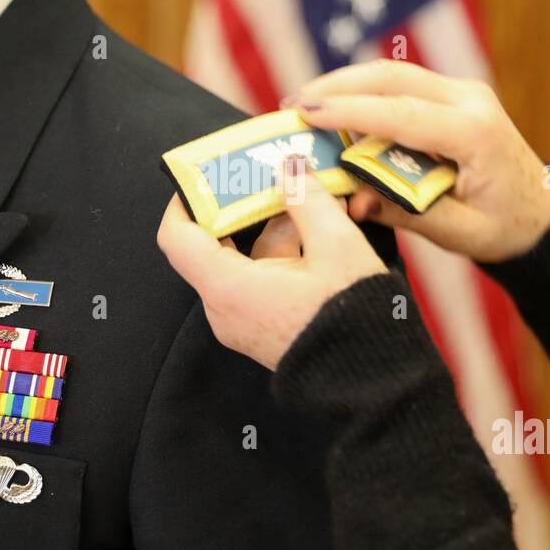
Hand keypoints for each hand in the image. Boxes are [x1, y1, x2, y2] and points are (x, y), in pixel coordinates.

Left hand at [157, 156, 386, 370]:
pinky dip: (280, 257)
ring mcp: (241, 323)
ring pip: (242, 262)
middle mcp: (224, 309)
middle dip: (242, 208)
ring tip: (311, 201)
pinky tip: (318, 236)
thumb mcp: (338, 245)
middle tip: (267, 176)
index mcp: (228, 287)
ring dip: (272, 230)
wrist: (372, 382)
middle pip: (214, 245)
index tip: (205, 177)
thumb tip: (289, 166)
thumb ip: (308, 199)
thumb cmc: (353, 318)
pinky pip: (257, 283)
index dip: (184, 201)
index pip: (176, 237)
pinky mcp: (261, 330)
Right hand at [290, 59, 549, 262]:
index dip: (348, 112)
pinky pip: (400, 84)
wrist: (539, 214)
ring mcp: (462, 92)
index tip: (305, 114)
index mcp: (476, 134)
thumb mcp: (456, 232)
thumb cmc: (503, 228)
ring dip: (345, 85)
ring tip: (304, 106)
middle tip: (291, 107)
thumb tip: (352, 199)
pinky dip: (363, 93)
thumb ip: (404, 212)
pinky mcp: (452, 95)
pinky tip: (334, 110)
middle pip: (391, 78)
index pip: (401, 114)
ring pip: (392, 74)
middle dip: (336, 87)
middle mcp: (470, 101)